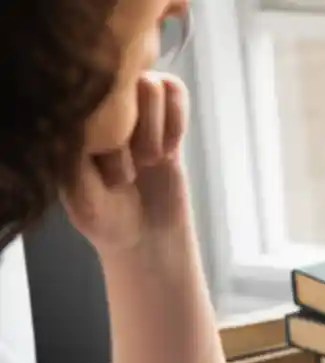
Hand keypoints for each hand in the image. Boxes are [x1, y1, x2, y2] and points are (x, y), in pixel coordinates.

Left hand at [63, 72, 191, 257]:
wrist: (148, 239)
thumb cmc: (107, 220)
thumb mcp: (81, 197)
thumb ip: (78, 156)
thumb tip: (90, 116)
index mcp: (67, 124)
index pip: (85, 97)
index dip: (106, 136)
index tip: (112, 179)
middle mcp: (98, 109)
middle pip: (121, 82)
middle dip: (132, 130)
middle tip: (132, 171)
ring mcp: (134, 109)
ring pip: (151, 83)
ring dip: (155, 126)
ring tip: (150, 159)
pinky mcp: (165, 116)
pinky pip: (176, 90)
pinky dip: (177, 121)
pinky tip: (171, 150)